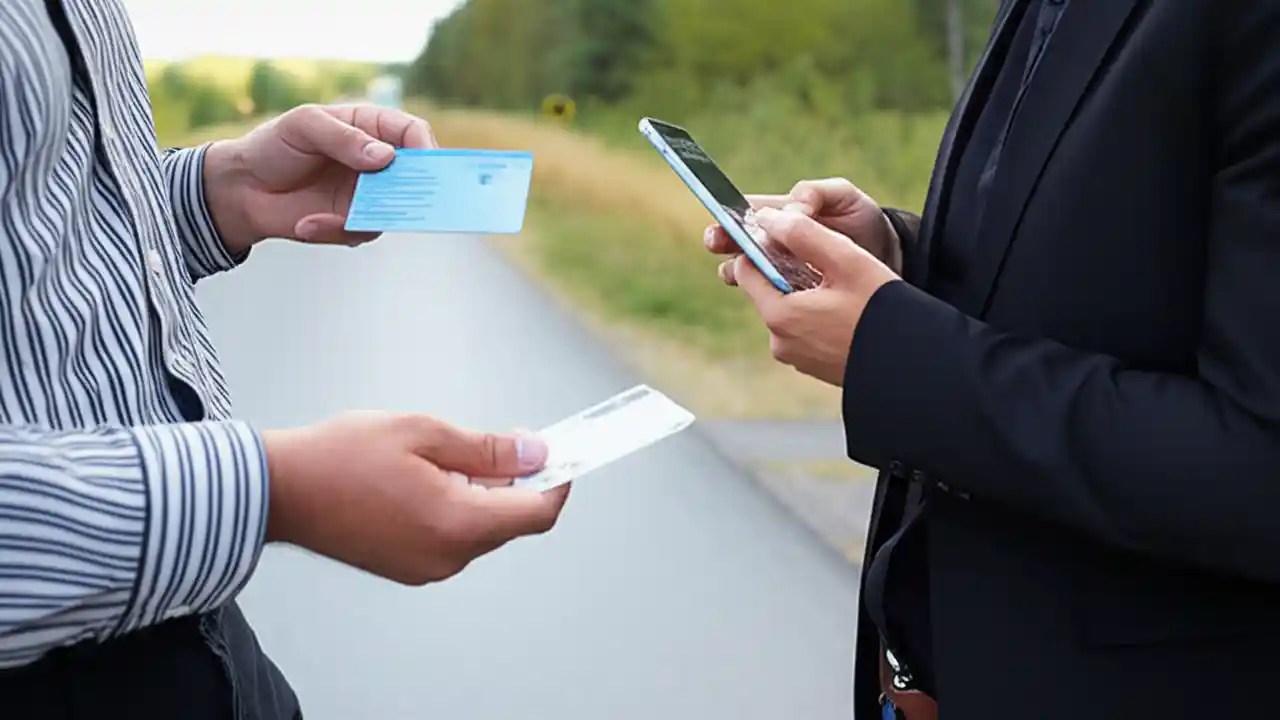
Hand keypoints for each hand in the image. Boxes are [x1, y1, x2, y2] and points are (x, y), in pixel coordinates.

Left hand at [204, 104, 437, 252]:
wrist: (242, 188)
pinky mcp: (353, 222)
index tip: (426, 164)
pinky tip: (305, 223)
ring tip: (332, 216)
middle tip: (399, 199)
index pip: (412, 132)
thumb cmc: (273, 146)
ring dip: (367, 215)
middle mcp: (377, 162)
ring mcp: (367, 194)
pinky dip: (335, 230)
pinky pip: (361, 232)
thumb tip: (384, 157)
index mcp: (370, 127)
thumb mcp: (303, 126)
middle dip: (413, 190)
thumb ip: (343, 138)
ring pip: (393, 210)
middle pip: (414, 176)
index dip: (426, 147)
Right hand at [262, 412, 568, 584]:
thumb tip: (536, 454)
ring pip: (482, 528)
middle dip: (517, 482)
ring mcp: (427, 567)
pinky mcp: (409, 567)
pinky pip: (454, 538)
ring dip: (484, 493)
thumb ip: (488, 449)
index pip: (537, 513)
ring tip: (448, 455)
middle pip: (510, 521)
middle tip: (505, 441)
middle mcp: (448, 556)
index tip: (562, 454)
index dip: (557, 482)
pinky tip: (431, 478)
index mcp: (458, 524)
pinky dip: (459, 508)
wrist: (280, 490)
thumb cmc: (343, 455)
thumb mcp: (425, 433)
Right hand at [703, 178, 901, 283]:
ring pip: (748, 276)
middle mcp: (774, 245)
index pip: (744, 215)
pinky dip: (769, 299)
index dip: (728, 221)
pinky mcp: (795, 299)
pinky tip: (774, 295)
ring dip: (739, 273)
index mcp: (780, 216)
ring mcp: (781, 273)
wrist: (889, 256)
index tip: (721, 228)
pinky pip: (774, 301)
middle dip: (723, 245)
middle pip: (736, 245)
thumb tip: (788, 213)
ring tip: (740, 271)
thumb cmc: (862, 220)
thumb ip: (814, 194)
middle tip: (719, 245)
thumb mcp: (844, 196)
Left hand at [731, 207, 898, 386]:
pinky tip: (848, 310)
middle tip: (828, 260)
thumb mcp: (846, 260)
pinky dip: (818, 315)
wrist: (916, 364)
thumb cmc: (884, 311)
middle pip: (768, 290)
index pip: (745, 270)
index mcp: (780, 316)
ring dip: (807, 293)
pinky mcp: (814, 367)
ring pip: (789, 310)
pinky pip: (806, 331)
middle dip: (789, 270)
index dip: (761, 247)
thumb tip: (768, 218)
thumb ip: (803, 234)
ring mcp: (797, 358)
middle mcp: (780, 342)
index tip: (787, 235)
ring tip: (844, 286)